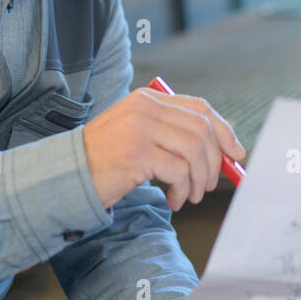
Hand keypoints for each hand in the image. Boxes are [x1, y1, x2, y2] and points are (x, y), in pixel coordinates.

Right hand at [81, 87, 244, 209]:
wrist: (65, 176)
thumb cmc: (104, 161)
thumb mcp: (137, 134)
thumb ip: (172, 134)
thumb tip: (221, 150)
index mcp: (147, 99)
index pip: (199, 108)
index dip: (223, 131)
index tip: (235, 154)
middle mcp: (145, 108)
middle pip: (202, 129)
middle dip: (214, 162)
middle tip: (208, 186)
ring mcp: (140, 129)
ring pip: (195, 150)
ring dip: (199, 180)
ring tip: (189, 196)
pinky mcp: (137, 154)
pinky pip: (179, 171)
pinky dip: (183, 190)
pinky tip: (173, 200)